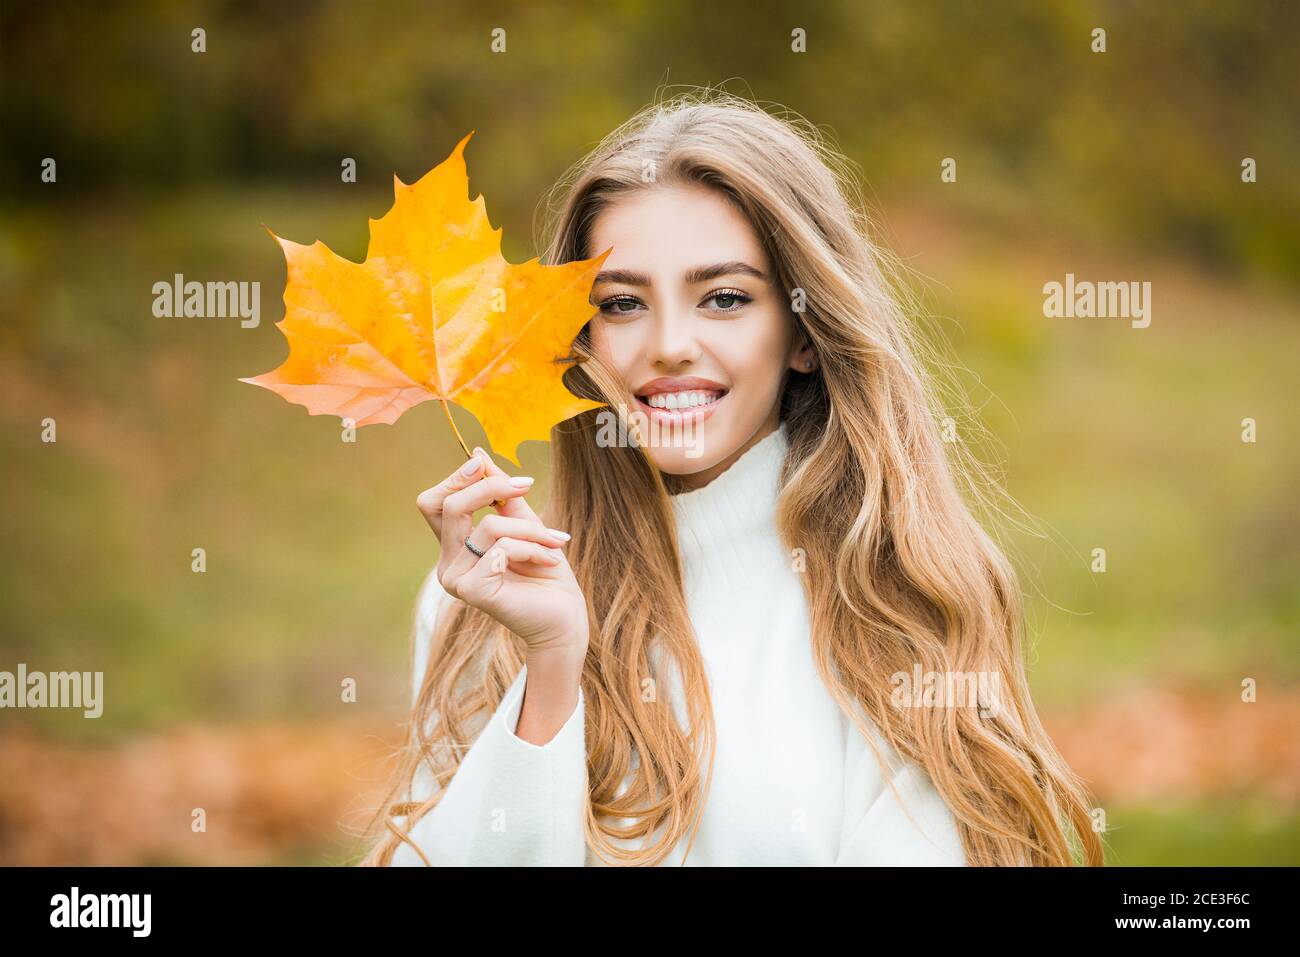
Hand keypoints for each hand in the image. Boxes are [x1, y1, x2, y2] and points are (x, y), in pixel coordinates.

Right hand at [415, 448, 588, 667]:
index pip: (434, 502)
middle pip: (450, 505)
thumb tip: (478, 454)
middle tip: (526, 486)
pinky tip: (550, 560)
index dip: (456, 478)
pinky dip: (532, 548)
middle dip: (490, 488)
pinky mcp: (472, 591)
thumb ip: (500, 493)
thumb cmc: (545, 571)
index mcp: (454, 547)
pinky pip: (501, 549)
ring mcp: (456, 579)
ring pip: (487, 526)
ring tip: (555, 542)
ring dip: (530, 528)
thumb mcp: (523, 521)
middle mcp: (448, 563)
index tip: (486, 464)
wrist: (565, 617)